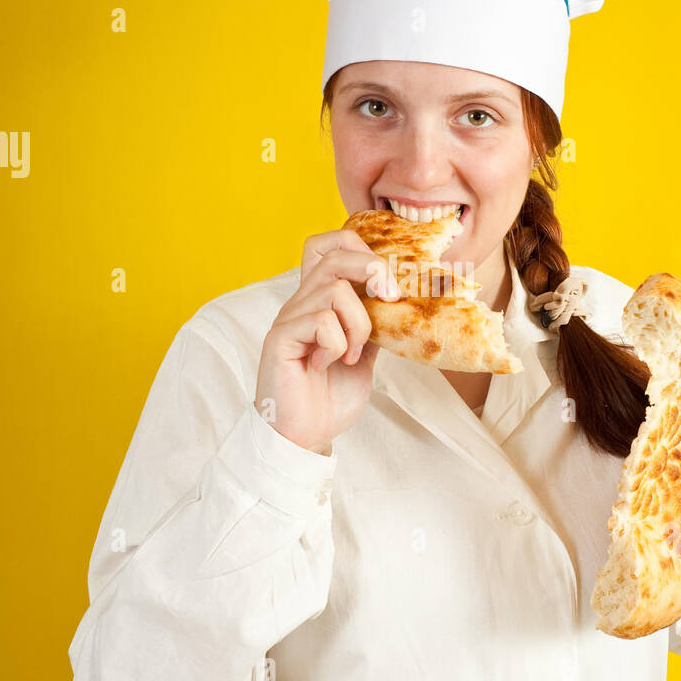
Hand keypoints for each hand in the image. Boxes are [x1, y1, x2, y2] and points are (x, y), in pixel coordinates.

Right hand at [254, 228, 400, 453]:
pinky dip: (337, 344)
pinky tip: (327, 364)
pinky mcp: (280, 338)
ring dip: (358, 325)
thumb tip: (400, 300)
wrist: (307, 435)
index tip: (385, 283)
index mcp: (319, 300)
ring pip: (335, 290)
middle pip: (335, 254)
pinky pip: (321, 321)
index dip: (361, 248)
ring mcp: (288, 318)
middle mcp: (300, 302)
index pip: (328, 244)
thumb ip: (375, 324)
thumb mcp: (365, 354)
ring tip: (351, 355)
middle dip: (373, 271)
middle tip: (389, 301)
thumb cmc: (331, 398)